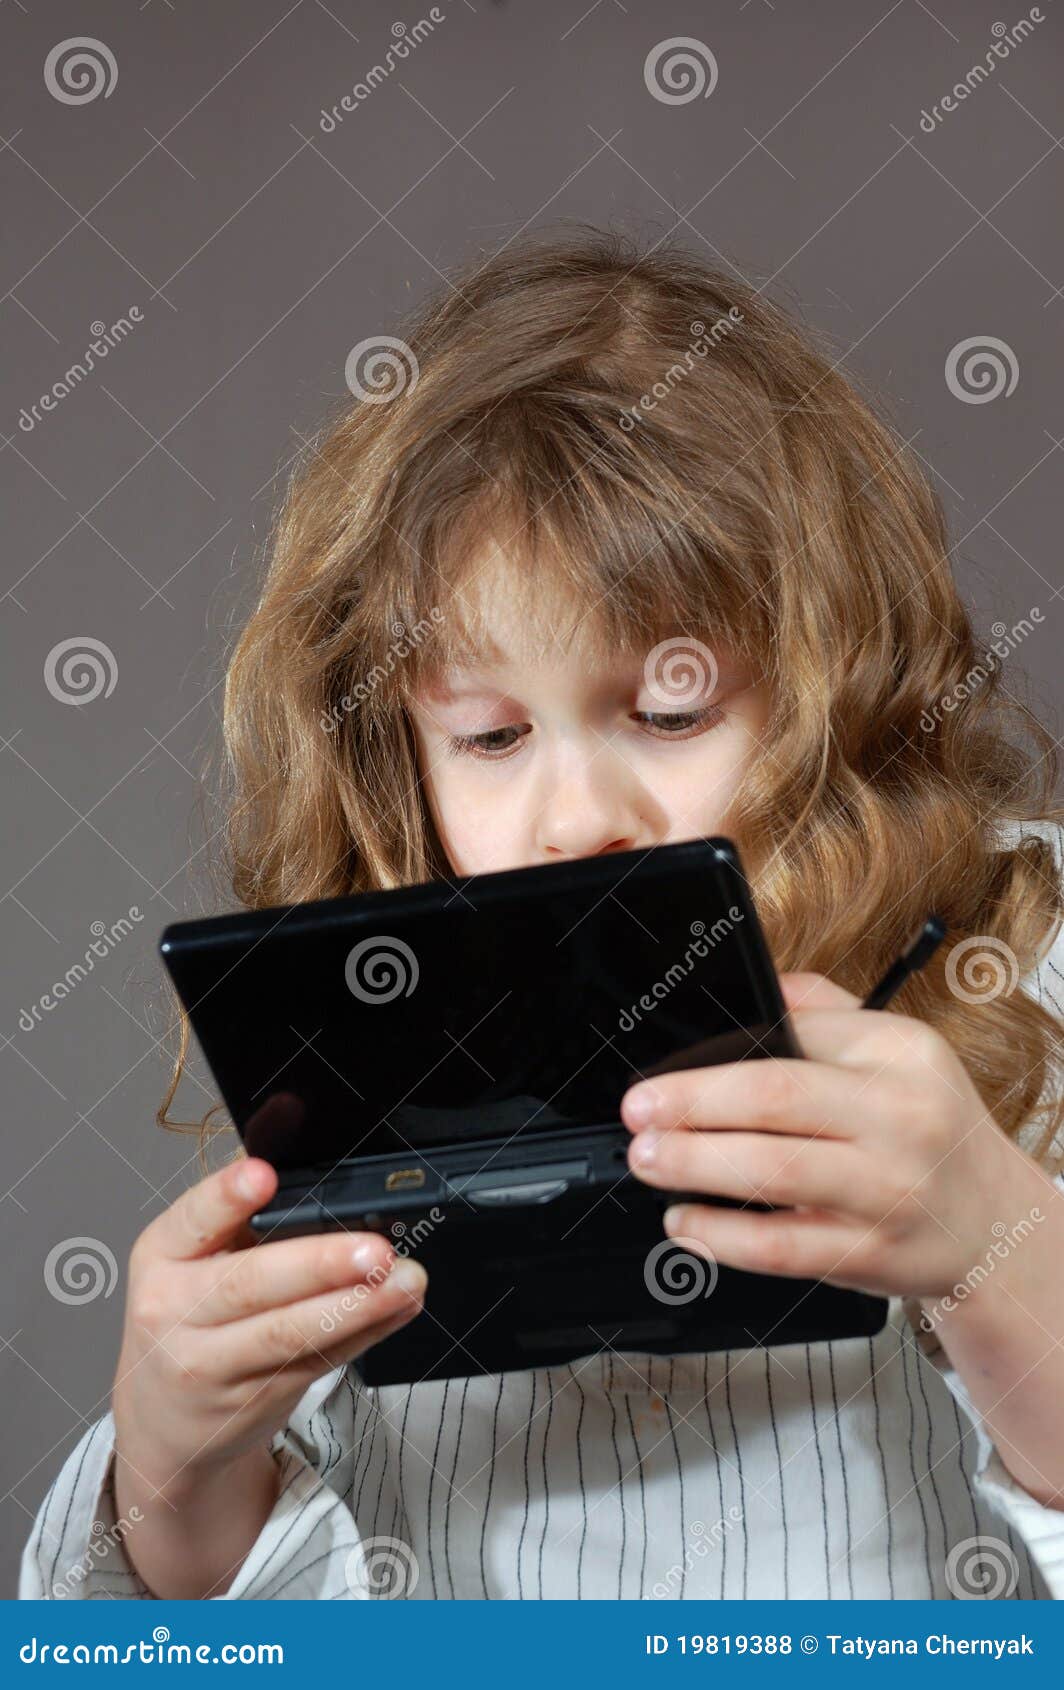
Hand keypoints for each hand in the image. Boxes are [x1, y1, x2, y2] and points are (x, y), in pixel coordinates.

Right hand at [112, 1156, 426, 1499]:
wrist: (162, 1422)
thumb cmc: (186, 1316)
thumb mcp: (191, 1253)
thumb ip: (240, 1196)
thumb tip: (289, 1111)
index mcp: (163, 1255)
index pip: (192, 1220)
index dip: (227, 1197)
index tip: (264, 1176)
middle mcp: (177, 1310)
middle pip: (251, 1284)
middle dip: (319, 1264)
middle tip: (375, 1250)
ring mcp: (212, 1363)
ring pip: (289, 1333)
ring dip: (357, 1306)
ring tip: (403, 1281)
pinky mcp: (254, 1400)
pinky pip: (316, 1361)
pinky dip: (364, 1333)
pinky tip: (397, 1309)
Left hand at [621, 971, 1051, 1300]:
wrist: (992, 1222)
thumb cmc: (928, 1127)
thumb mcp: (898, 1051)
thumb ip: (824, 1012)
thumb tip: (751, 985)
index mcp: (899, 1054)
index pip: (792, 1036)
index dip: (716, 1054)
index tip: (660, 1066)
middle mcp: (900, 1118)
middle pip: (775, 1098)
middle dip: (691, 1102)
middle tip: (638, 1109)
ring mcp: (888, 1190)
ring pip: (774, 1172)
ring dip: (696, 1164)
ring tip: (648, 1157)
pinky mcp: (872, 1254)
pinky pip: (783, 1249)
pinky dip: (722, 1237)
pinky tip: (686, 1222)